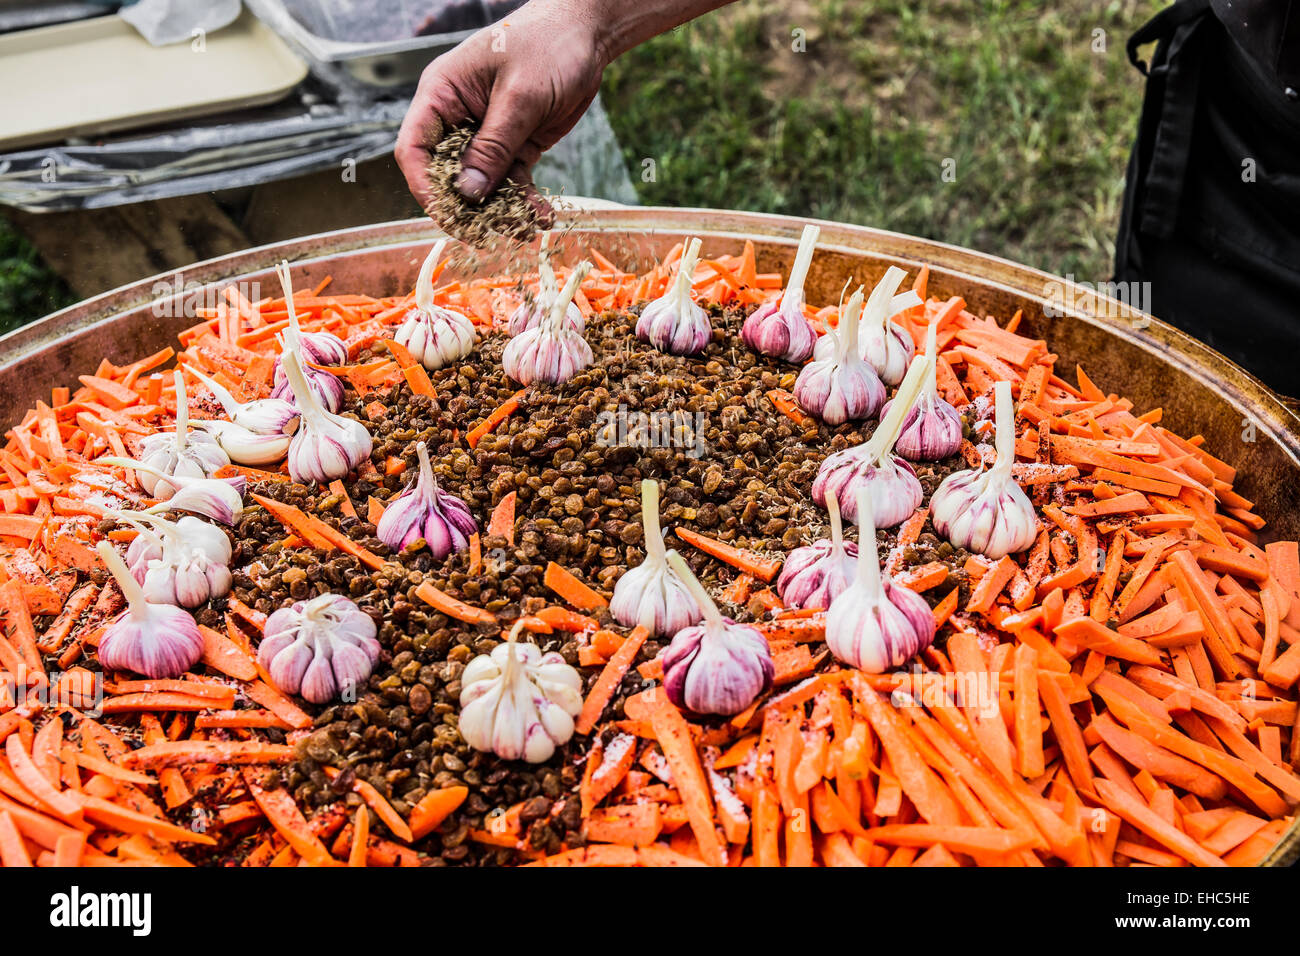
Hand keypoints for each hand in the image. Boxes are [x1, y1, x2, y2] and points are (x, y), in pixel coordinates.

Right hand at [395, 0, 610, 235]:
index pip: (415, 150)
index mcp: (442, 95)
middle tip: (489, 235)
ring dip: (501, 211)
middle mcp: (457, 118)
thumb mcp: (520, 96)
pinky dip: (524, 202)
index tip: (448, 215)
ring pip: (482, 185)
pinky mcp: (514, 146)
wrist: (587, 35)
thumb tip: (468, 191)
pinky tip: (542, 217)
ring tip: (525, 228)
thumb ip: (494, 145)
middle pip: (446, 175)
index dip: (426, 187)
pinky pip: (511, 182)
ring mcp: (486, 134)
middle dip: (467, 208)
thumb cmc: (548, 46)